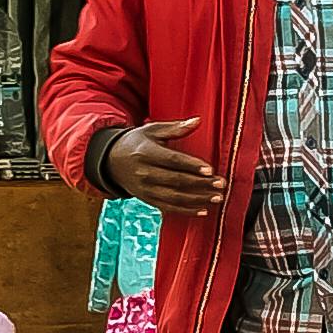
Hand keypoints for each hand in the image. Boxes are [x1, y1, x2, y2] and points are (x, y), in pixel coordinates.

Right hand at [111, 121, 226, 214]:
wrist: (112, 161)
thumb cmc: (137, 143)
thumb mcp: (152, 131)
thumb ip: (175, 128)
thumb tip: (197, 120)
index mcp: (146, 153)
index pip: (172, 161)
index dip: (191, 166)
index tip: (210, 170)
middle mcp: (144, 173)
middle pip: (176, 181)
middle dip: (200, 184)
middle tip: (220, 184)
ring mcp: (145, 189)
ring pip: (174, 197)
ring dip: (198, 199)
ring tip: (217, 198)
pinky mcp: (147, 200)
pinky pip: (169, 208)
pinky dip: (186, 211)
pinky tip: (203, 210)